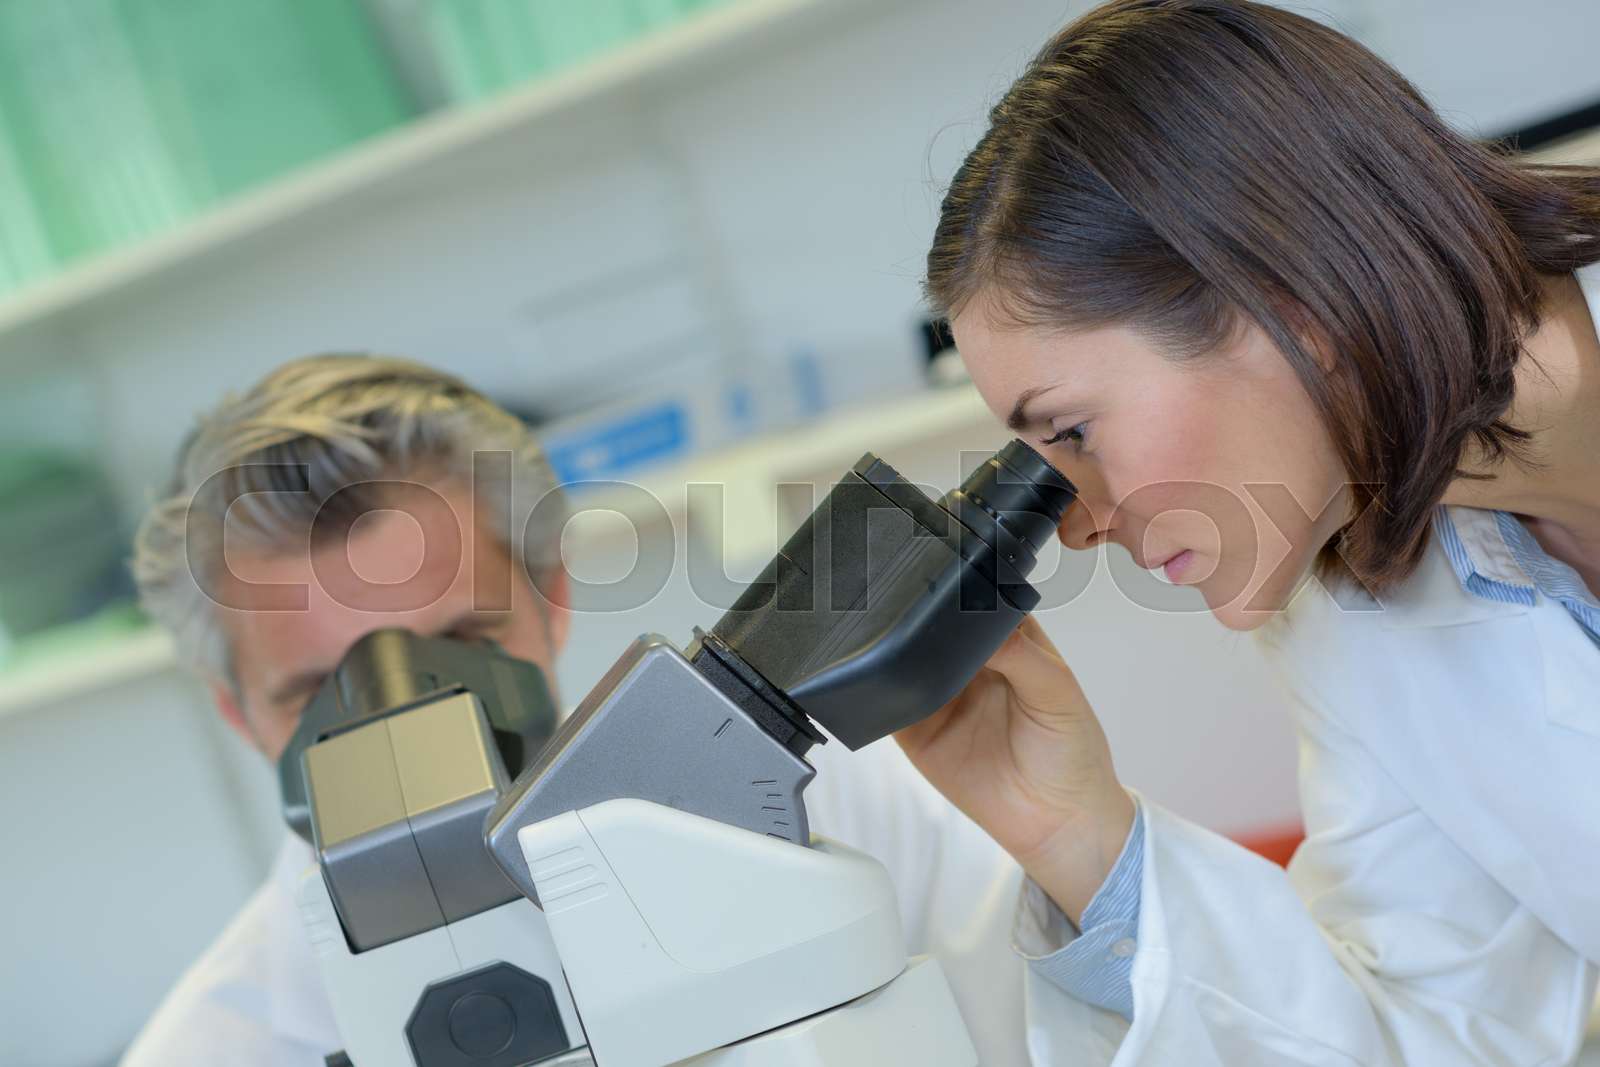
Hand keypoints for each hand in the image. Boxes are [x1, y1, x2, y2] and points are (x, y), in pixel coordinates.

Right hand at [895, 615, 1134, 925]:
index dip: (962, 588)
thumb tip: (975, 624)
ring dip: (898, 653)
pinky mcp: (915, 729)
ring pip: (905, 658)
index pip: (977, 599)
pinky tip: (889, 689)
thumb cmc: (1073, 753)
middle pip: (933, 625)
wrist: (1056, 822)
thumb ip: (1020, 653)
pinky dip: (880, 694)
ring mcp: (940, 694)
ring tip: (904, 653)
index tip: (948, 585)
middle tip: (920, 620)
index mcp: (1008, 639)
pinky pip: (888, 703)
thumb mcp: (1058, 691)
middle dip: (922, 620)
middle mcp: (970, 661)